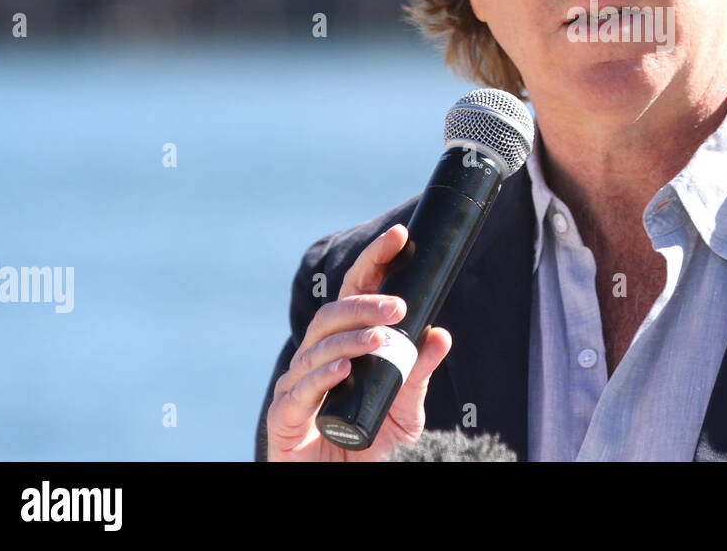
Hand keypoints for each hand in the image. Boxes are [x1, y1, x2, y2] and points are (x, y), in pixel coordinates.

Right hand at [266, 224, 452, 461]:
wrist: (340, 488)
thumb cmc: (368, 445)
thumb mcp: (405, 411)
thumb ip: (418, 374)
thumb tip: (441, 334)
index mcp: (344, 346)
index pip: (355, 293)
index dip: (373, 262)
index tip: (399, 237)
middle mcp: (317, 358)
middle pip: (333, 313)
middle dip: (364, 302)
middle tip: (397, 306)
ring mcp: (297, 385)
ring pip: (318, 346)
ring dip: (351, 338)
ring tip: (381, 339)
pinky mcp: (284, 416)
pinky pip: (301, 389)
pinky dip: (324, 375)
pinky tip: (344, 370)